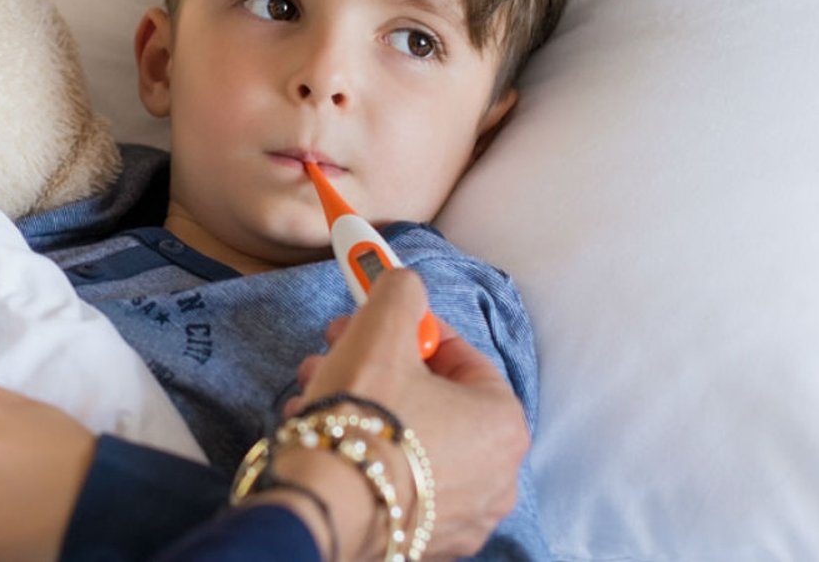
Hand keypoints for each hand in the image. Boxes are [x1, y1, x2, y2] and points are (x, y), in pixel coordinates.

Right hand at [286, 271, 528, 559]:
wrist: (323, 507)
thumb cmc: (364, 417)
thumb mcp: (382, 329)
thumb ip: (400, 292)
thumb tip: (404, 282)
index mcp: (504, 424)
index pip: (460, 356)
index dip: (409, 331)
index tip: (372, 322)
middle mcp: (498, 477)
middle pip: (432, 399)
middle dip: (377, 368)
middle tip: (334, 352)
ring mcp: (464, 516)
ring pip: (411, 441)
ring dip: (364, 409)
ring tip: (314, 394)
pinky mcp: (424, 541)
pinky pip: (399, 483)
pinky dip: (368, 456)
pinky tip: (326, 439)